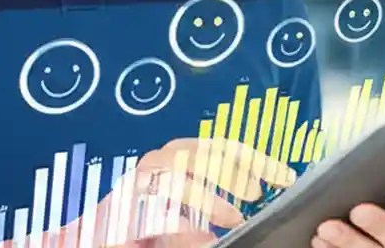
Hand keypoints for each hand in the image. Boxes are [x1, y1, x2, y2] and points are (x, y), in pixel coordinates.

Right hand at [0, 138, 296, 247]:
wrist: (99, 234)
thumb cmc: (151, 222)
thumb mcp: (194, 210)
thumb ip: (220, 201)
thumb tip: (256, 208)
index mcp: (184, 153)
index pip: (227, 147)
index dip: (258, 160)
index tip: (285, 178)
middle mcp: (163, 157)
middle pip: (206, 152)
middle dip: (235, 173)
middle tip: (257, 195)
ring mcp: (143, 176)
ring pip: (182, 175)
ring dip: (211, 198)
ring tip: (233, 219)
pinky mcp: (126, 200)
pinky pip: (158, 207)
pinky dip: (181, 222)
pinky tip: (200, 235)